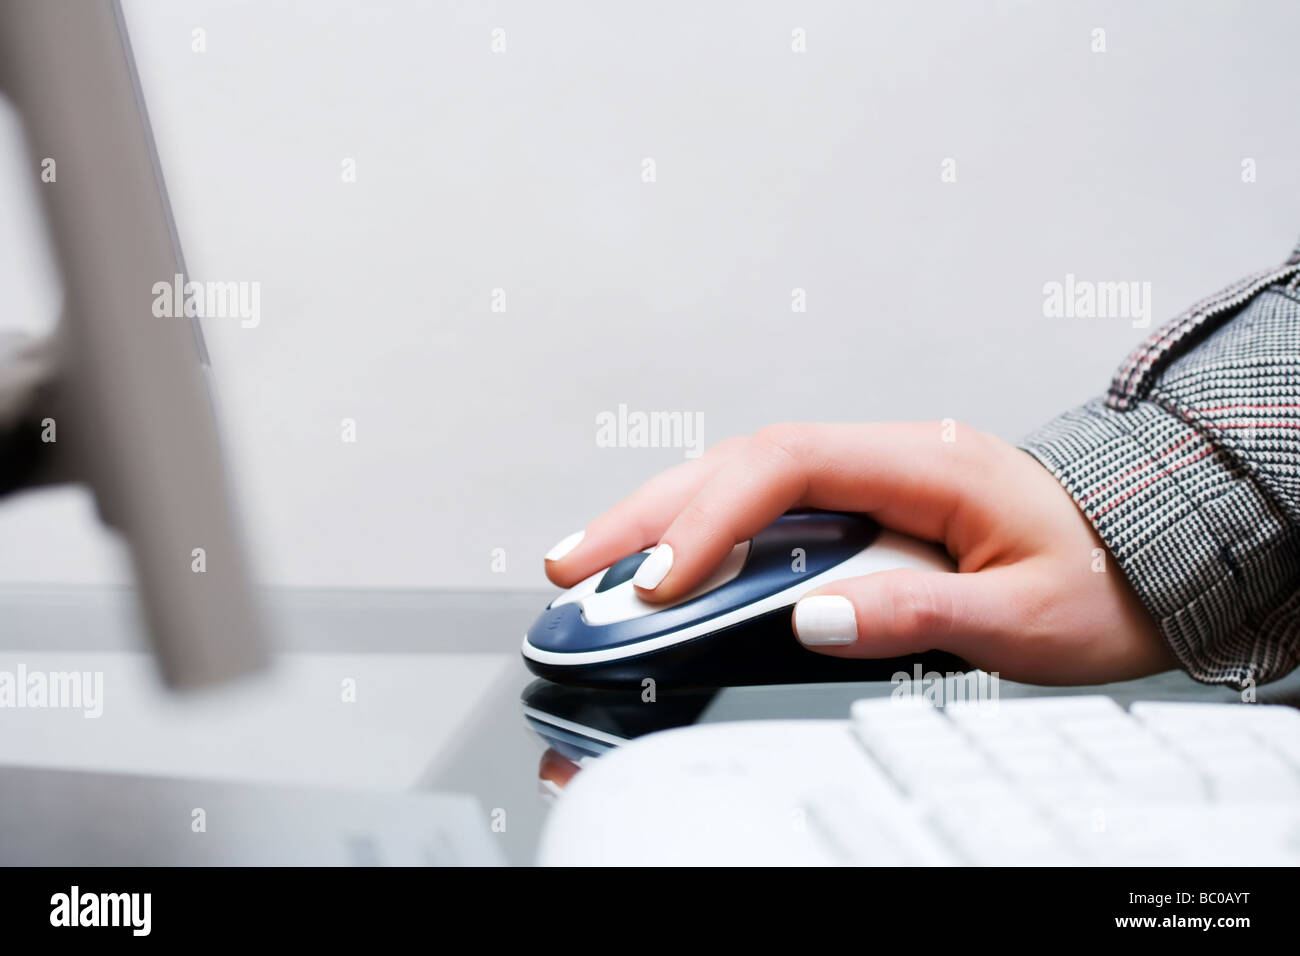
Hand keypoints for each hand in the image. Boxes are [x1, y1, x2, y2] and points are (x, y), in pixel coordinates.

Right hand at [543, 422, 1174, 684]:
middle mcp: (891, 455)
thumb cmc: (1102, 582)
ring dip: (663, 515)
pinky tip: (666, 561)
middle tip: (575, 562)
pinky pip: (768, 509)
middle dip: (651, 510)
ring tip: (593, 559)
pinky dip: (706, 531)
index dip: (712, 519)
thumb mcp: (1027, 620)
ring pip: (743, 479)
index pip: (789, 465)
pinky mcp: (865, 508)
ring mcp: (873, 477)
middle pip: (743, 461)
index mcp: (929, 462)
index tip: (659, 583)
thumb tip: (811, 616)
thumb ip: (919, 617)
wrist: (1147, 559)